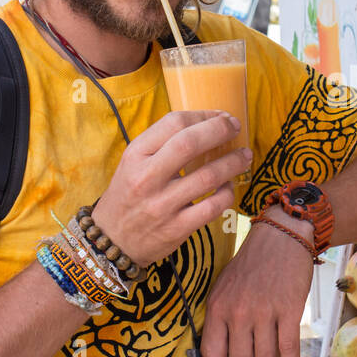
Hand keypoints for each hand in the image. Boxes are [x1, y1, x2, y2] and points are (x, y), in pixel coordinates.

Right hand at [92, 110, 251, 264]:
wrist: (111, 241)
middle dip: (220, 131)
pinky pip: (212, 207)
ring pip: (208, 177)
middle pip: (190, 144)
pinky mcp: (176, 229)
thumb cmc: (128, 195)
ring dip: (233, 162)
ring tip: (244, 156)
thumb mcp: (132, 163)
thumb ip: (161, 145)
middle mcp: (147, 178)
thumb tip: (205, 125)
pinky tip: (229, 186)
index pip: (173, 123)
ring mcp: (162, 205)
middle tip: (235, 127)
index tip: (219, 116)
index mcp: (135, 155)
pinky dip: (227, 193)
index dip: (203, 115)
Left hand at [200, 209, 314, 356]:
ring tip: (272, 336)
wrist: (281, 237)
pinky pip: (288, 349)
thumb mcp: (224, 286)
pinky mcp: (289, 311)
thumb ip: (220, 317)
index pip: (213, 354)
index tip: (233, 351)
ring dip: (270, 353)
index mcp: (219, 306)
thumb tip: (220, 351)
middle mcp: (239, 311)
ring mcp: (265, 312)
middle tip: (255, 343)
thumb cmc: (252, 263)